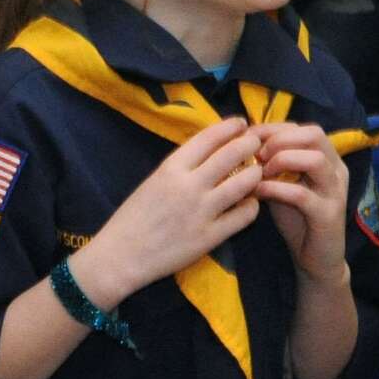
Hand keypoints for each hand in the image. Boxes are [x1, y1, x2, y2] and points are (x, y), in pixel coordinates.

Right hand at [77, 118, 263, 306]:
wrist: (121, 255)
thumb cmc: (133, 217)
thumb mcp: (152, 182)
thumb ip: (180, 168)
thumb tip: (210, 154)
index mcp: (170, 168)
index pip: (208, 137)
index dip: (229, 127)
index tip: (240, 124)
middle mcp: (189, 185)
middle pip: (231, 154)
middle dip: (249, 144)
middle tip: (256, 144)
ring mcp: (202, 211)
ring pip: (245, 183)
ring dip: (255, 174)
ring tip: (257, 173)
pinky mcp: (211, 236)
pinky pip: (244, 215)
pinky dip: (251, 206)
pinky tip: (248, 204)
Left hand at [251, 122, 348, 284]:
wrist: (314, 258)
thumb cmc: (296, 218)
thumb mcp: (281, 183)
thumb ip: (270, 163)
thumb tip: (242, 142)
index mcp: (327, 158)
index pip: (302, 128)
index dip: (272, 129)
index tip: (247, 138)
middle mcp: (336, 170)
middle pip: (314, 135)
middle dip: (279, 139)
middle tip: (256, 155)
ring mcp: (335, 191)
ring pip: (314, 160)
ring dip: (281, 160)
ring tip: (259, 172)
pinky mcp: (328, 215)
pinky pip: (302, 194)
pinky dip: (276, 188)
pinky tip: (259, 191)